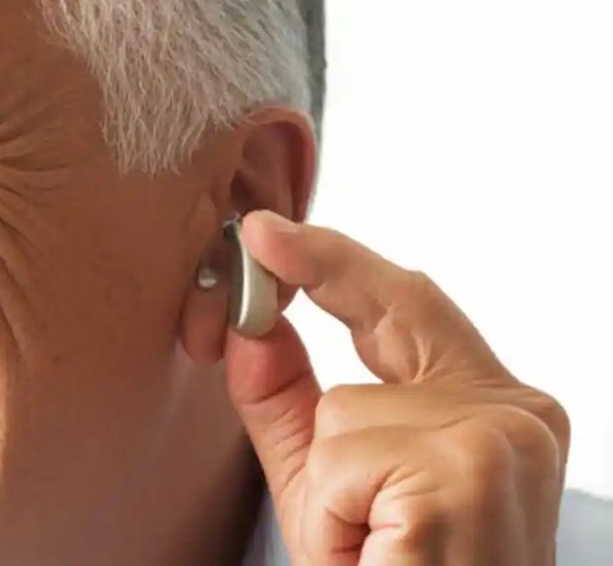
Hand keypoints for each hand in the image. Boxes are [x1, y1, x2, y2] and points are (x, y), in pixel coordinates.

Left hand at [224, 211, 569, 565]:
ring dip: (331, 485)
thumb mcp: (327, 483)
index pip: (410, 304)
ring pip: (343, 408)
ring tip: (375, 543)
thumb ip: (287, 401)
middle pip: (388, 319)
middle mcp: (518, 415)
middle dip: (322, 284)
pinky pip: (340, 458)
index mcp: (498, 408)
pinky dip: (334, 513)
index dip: (336, 259)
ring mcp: (500, 441)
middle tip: (273, 277)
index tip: (267, 230)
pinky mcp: (465, 475)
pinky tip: (382, 550)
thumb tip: (248, 324)